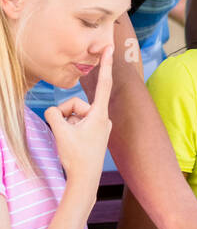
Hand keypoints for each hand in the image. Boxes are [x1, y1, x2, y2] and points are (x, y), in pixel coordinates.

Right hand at [44, 44, 112, 192]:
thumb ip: (54, 114)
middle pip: (77, 104)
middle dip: (66, 115)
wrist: (85, 181)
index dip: (105, 64)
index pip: (103, 83)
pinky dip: (70, 131)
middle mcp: (103, 118)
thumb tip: (54, 111)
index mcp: (100, 114)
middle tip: (67, 134)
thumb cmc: (77, 158)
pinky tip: (72, 144)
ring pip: (75, 115)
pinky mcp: (95, 132)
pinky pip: (77, 124)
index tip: (110, 47)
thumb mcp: (60, 132)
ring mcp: (100, 126)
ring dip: (67, 125)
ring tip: (71, 142)